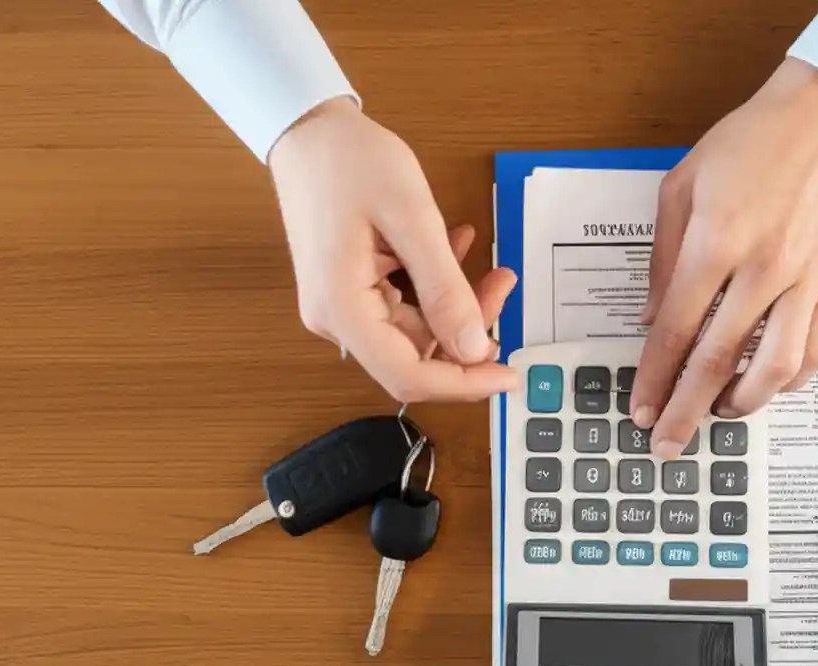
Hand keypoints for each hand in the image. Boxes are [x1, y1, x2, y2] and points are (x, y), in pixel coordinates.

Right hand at [268, 98, 519, 402]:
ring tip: (489, 264)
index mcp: (342, 308)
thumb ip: (444, 289)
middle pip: (415, 355)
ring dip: (457, 305)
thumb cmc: (352, 162)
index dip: (463, 384)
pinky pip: (402, 307)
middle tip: (503, 283)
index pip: (408, 375)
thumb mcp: (412, 219)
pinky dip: (435, 289)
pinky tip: (455, 249)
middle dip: (469, 331)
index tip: (509, 375)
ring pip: (415, 332)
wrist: (307, 130)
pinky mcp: (349, 291)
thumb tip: (474, 349)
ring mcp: (340, 307)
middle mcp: (335, 320)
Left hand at [631, 57, 817, 456]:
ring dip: (742, 403)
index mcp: (717, 241)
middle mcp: (764, 268)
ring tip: (718, 415)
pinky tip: (768, 387)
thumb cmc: (750, 142)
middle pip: (719, 361)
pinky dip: (791, 379)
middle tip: (667, 444)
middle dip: (687, 411)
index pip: (676, 330)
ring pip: (775, 367)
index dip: (654, 378)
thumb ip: (664, 258)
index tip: (640, 410)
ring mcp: (808, 279)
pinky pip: (817, 349)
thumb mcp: (682, 186)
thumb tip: (651, 320)